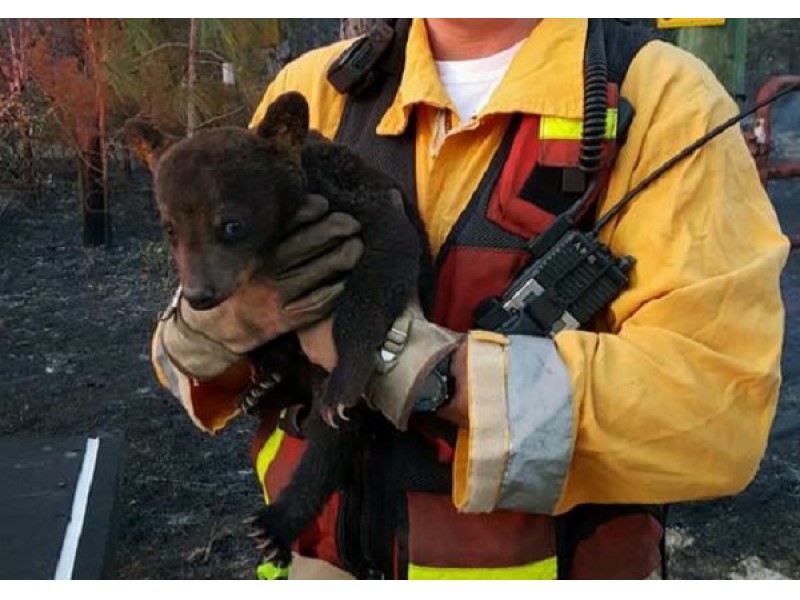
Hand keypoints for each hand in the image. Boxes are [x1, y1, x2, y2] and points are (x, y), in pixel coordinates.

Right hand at [160, 194, 362, 377]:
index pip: (288, 219)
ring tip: (356, 247)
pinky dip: (337, 288)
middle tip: (352, 224)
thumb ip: (266, 231)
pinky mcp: (285, 320)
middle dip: (338, 228)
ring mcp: (276, 296)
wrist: (214, 328)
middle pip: (312, 242)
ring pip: (323, 270)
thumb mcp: (241, 251)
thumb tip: (305, 202)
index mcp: (252, 247)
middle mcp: (264, 269)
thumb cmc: (236, 279)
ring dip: (346, 255)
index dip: (313, 209)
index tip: (324, 205)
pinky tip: (345, 280)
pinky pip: (320, 302)